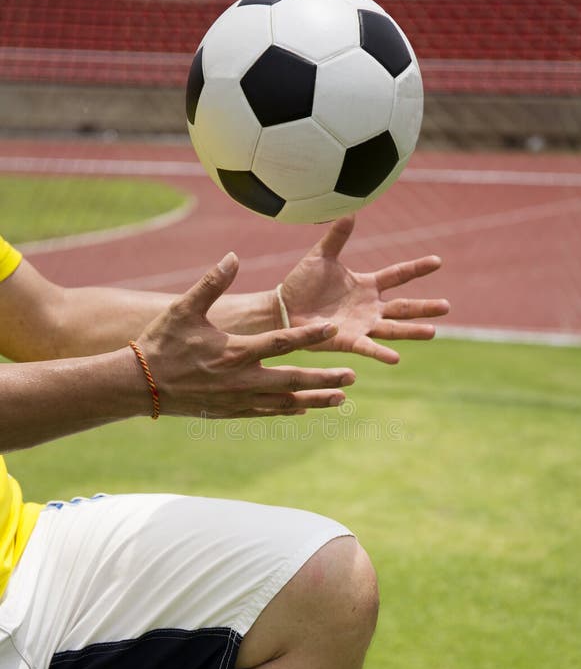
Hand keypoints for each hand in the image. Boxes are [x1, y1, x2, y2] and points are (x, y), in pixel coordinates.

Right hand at [135, 253, 354, 418]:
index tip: (333, 329)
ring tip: (341, 398)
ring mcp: (237, 399)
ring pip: (285, 402)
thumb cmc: (162, 343)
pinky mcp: (231, 412)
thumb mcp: (184, 309)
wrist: (140, 385)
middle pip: (292, 380)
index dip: (308, 335)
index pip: (280, 342)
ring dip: (314, 400)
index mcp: (234, 351)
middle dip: (324, 379)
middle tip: (351, 377)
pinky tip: (304, 409)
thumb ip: (211, 283)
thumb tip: (233, 256)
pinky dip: (288, 410)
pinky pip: (267, 412)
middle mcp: (241, 379)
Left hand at [279, 215, 449, 363]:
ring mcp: (361, 325)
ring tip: (433, 331)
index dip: (417, 269)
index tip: (438, 262)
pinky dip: (380, 353)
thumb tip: (351, 210)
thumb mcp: (320, 256)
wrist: (283, 309)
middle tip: (446, 306)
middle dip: (424, 308)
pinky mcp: (348, 341)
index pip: (398, 275)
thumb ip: (337, 237)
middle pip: (403, 307)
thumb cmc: (301, 283)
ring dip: (412, 331)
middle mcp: (369, 307)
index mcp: (366, 285)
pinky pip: (367, 347)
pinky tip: (396, 358)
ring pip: (393, 329)